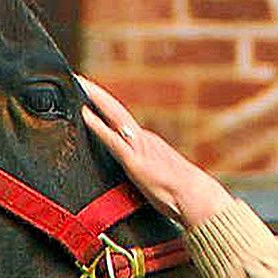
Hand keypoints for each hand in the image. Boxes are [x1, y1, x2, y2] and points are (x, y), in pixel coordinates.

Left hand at [78, 75, 233, 227]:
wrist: (196, 198)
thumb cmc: (181, 195)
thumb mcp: (160, 179)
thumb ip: (147, 173)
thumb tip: (141, 176)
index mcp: (148, 144)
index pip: (122, 122)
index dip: (106, 107)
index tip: (91, 95)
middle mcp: (144, 140)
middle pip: (117, 111)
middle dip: (98, 94)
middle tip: (80, 79)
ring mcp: (139, 148)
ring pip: (114, 117)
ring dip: (96, 100)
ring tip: (81, 84)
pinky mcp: (135, 162)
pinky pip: (112, 140)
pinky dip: (98, 125)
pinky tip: (85, 114)